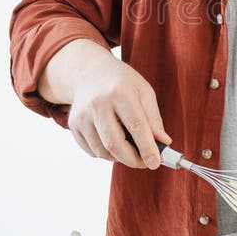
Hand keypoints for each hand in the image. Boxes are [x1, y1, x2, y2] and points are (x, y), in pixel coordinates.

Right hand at [41, 40, 170, 168]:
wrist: (90, 72)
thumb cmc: (122, 82)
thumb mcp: (143, 91)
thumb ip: (153, 118)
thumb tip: (163, 142)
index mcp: (119, 92)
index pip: (136, 126)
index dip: (147, 148)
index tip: (156, 163)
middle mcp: (97, 103)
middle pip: (115, 144)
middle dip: (133, 160)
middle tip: (146, 163)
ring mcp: (82, 115)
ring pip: (102, 151)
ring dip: (120, 158)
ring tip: (131, 149)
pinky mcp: (73, 125)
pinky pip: (92, 151)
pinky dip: (106, 154)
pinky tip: (115, 142)